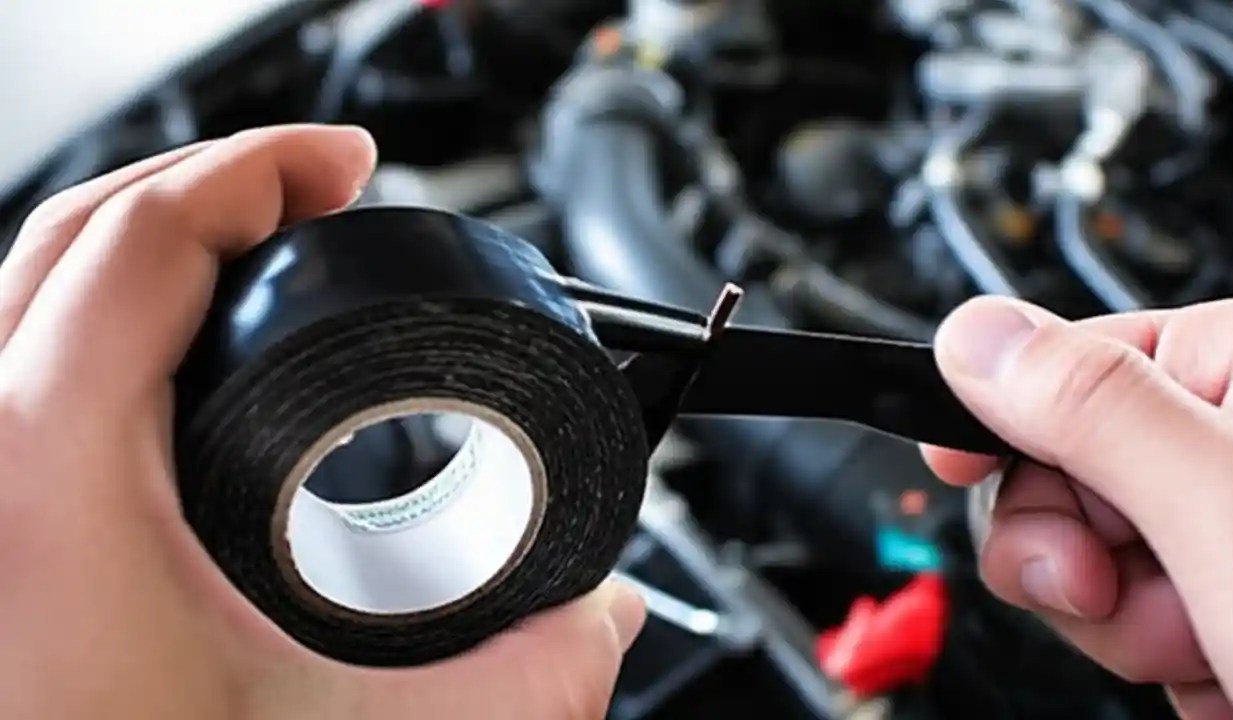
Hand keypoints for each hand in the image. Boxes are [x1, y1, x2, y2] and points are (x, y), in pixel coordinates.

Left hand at [0, 125, 644, 719]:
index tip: (342, 165)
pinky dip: (93, 323)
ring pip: (22, 293)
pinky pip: (9, 366)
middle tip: (318, 199)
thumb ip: (521, 681)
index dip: (264, 169)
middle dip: (213, 184)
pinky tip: (167, 369)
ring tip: (256, 259)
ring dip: (146, 246)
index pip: (147, 239)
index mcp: (49, 485)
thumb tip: (601, 615)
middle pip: (76, 232)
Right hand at [922, 295, 1232, 719]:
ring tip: (1218, 651)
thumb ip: (1092, 411)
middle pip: (1078, 470)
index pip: (1081, 361)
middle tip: (1119, 590)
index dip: (1006, 412)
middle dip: (1084, 548)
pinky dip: (1179, 669)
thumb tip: (978, 333)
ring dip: (1136, 625)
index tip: (947, 455)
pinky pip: (1152, 627)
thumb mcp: (1229, 513)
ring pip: (1107, 561)